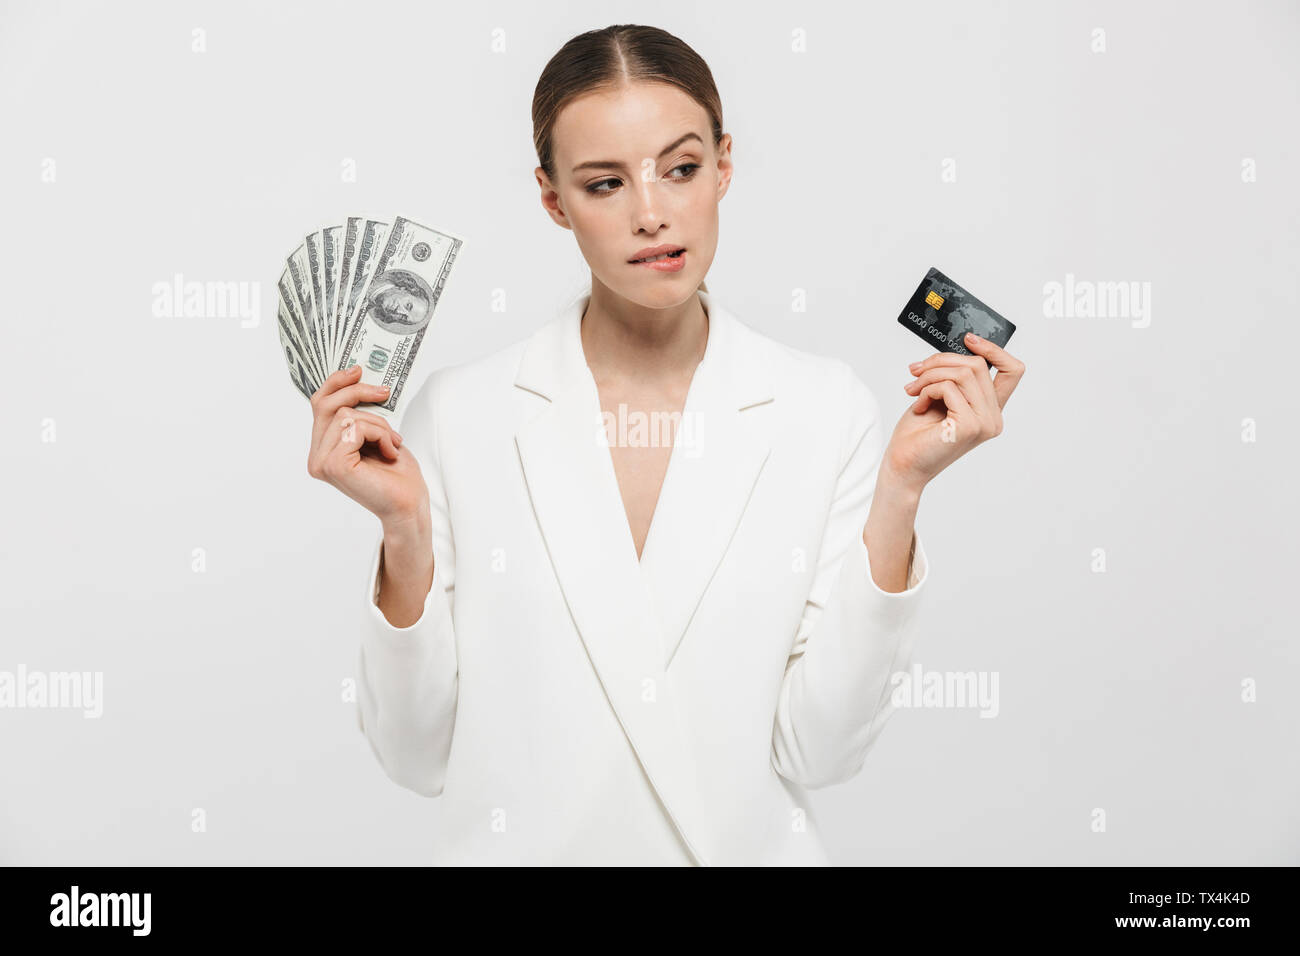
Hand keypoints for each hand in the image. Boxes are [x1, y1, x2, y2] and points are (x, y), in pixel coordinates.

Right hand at [306, 364, 428, 524]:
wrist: (410, 504)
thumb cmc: (397, 473)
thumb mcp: (375, 434)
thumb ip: (357, 414)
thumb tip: (355, 377)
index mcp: (323, 450)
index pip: (318, 406)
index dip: (334, 383)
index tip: (357, 370)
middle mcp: (317, 457)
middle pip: (326, 404)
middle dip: (358, 392)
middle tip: (385, 392)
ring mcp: (322, 462)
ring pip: (346, 415)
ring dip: (378, 424)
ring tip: (392, 443)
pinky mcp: (334, 465)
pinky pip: (355, 428)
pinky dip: (379, 434)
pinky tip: (389, 452)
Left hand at [882, 332, 1025, 492]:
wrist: (902, 465)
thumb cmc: (917, 434)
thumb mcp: (940, 396)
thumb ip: (955, 377)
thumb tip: (958, 348)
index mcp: (990, 409)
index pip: (1012, 371)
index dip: (994, 350)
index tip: (968, 339)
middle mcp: (993, 417)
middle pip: (979, 365)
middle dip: (941, 361)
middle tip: (916, 371)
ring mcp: (985, 423)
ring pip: (964, 373)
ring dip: (931, 375)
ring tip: (913, 389)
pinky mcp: (970, 426)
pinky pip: (949, 388)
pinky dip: (927, 390)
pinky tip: (917, 405)